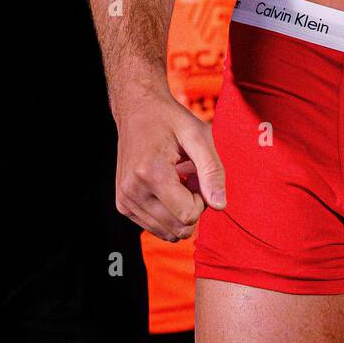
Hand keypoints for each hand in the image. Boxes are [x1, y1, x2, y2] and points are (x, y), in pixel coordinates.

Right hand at [114, 87, 226, 240]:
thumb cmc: (170, 119)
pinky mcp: (123, 205)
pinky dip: (167, 212)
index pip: (188, 215)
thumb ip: (212, 170)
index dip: (201, 199)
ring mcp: (125, 200)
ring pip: (167, 232)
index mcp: (150, 173)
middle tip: (189, 177)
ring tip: (177, 180)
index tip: (197, 175)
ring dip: (180, 211)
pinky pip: (155, 227)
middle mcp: (132, 191)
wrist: (138, 110)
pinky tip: (166, 186)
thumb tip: (220, 206)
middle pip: (178, 228)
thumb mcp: (199, 136)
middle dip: (192, 207)